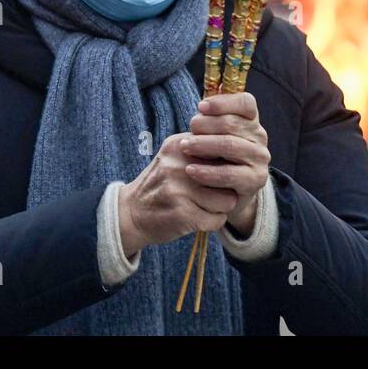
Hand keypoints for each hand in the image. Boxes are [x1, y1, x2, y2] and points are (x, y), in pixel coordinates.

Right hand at [117, 133, 237, 256]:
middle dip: (226, 187)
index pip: (222, 149)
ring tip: (205, 207)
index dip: (227, 164)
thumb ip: (200, 148)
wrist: (130, 214)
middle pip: (229, 174)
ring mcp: (179, 189)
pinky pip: (216, 220)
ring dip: (221, 208)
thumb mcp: (174, 156)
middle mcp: (179, 164)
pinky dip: (212, 223)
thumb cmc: (161, 185)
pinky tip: (198, 219)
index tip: (221, 174)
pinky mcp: (182, 214)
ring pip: (227, 200)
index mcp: (179, 144)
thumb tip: (237, 145)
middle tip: (214, 194)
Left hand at [181, 92, 270, 236]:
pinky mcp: (256, 179)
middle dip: (204, 126)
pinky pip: (229, 173)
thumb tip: (201, 107)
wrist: (223, 192)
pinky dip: (207, 171)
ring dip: (203, 145)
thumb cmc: (214, 157)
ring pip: (230, 145)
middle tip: (185, 134)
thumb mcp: (211, 136)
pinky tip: (191, 170)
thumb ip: (209, 120)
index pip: (245, 102)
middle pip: (232, 123)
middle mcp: (259, 136)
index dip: (222, 102)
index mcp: (251, 120)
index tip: (200, 107)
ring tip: (184, 148)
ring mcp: (260, 158)